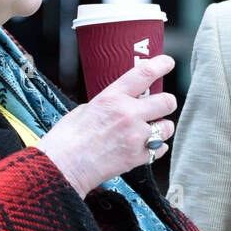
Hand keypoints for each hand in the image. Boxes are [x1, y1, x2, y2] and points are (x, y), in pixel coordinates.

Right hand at [37, 55, 176, 197]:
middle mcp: (128, 114)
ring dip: (161, 128)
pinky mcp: (138, 157)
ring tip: (148, 131)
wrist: (62, 167)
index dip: (161, 65)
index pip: (145, 73)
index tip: (168, 63)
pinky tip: (144, 147)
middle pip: (167, 101)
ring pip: (168, 127)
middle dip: (166, 103)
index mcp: (112, 98)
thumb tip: (124, 102)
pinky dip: (155, 148)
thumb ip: (111, 103)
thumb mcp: (87, 108)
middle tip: (160, 106)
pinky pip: (161, 149)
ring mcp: (136, 137)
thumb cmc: (68, 138)